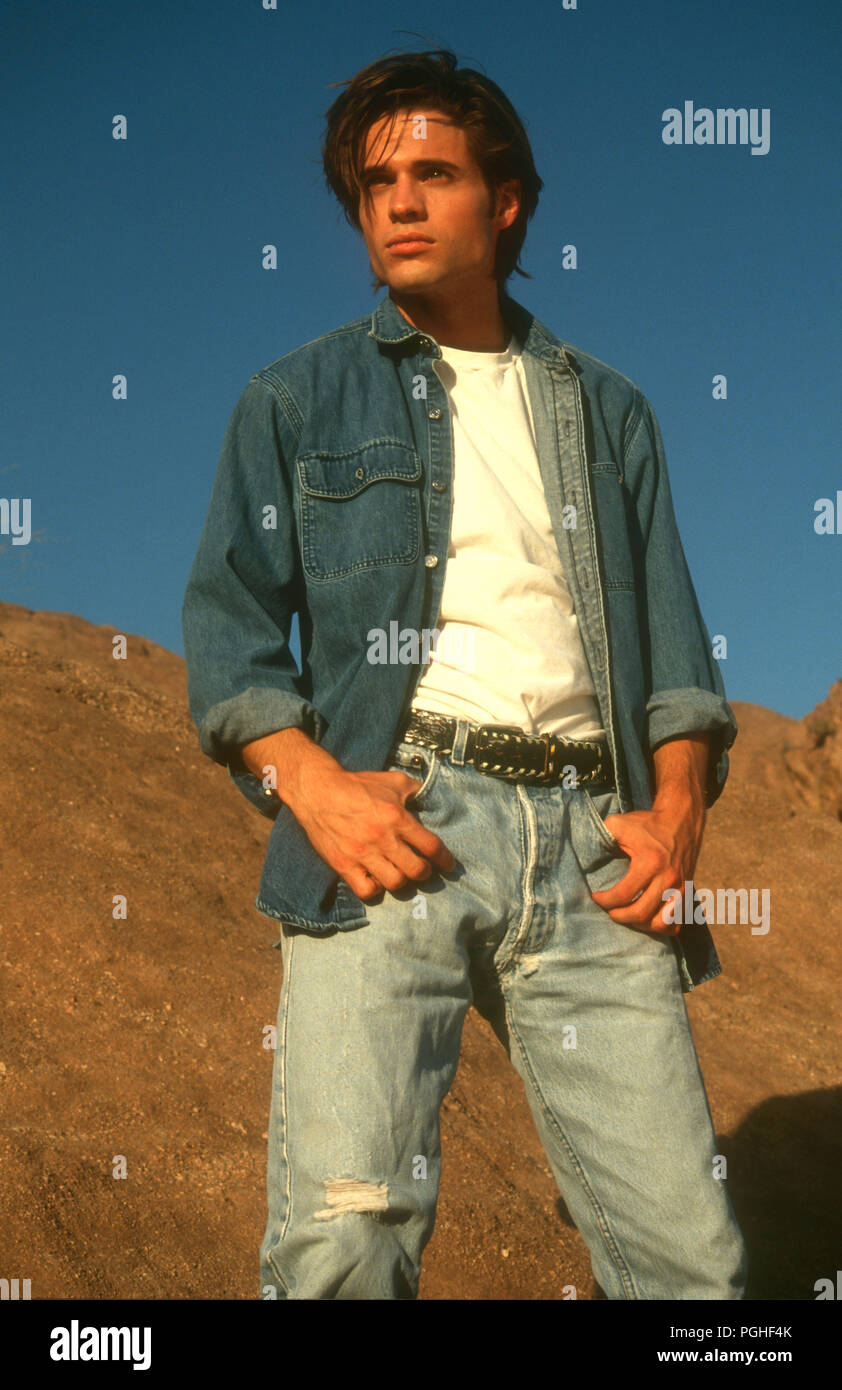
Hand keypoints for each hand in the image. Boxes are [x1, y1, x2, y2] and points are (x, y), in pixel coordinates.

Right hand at [286, 763, 455, 901]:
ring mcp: (362, 854)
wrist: (318, 791)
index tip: (448, 865)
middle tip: (422, 868)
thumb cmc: (357, 785)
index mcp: (397, 818)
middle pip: (417, 870)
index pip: (431, 846)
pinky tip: (376, 879)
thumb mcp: (392, 780)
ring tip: (400, 873)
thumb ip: (415, 789)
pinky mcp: (344, 865)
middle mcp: (382, 839)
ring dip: (402, 881)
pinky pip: (367, 890)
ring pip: (395, 883)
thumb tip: (431, 797)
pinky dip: (375, 889)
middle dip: (425, 872)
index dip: (444, 860)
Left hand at [590, 792, 705, 934]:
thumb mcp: (620, 823)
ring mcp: (681, 887)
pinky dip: (661, 926)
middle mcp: (668, 878)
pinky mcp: (687, 892)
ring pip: (661, 923)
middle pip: (641, 913)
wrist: (680, 820)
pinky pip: (676, 923)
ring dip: (641, 925)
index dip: (605, 900)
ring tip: (628, 915)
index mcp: (650, 862)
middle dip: (620, 916)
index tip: (596, 897)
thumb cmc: (646, 824)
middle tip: (610, 911)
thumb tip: (585, 855)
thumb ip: (601, 836)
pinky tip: (647, 918)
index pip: (624, 894)